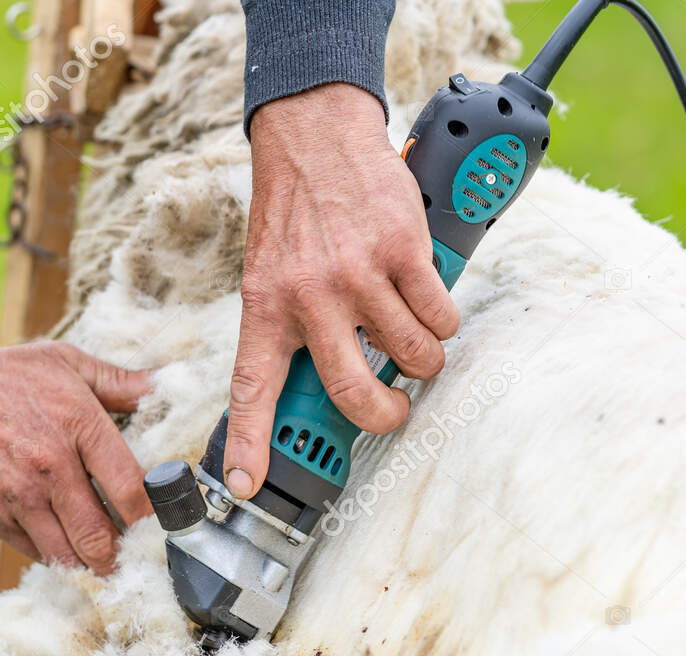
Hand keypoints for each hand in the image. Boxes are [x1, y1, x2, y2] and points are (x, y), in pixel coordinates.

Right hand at [0, 339, 153, 572]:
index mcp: (76, 427)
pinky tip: (65, 542)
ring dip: (90, 564)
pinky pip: (35, 553)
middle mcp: (49, 469)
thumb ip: (117, 381)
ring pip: (68, 557)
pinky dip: (55, 554)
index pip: (131, 490)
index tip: (161, 524)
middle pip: (101, 538)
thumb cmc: (3, 378)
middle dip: (123, 555)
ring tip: (104, 557)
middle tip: (134, 554)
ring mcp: (17, 499)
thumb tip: (161, 386)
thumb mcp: (64, 362)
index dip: (153, 517)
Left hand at [224, 82, 460, 498]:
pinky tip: (426, 299)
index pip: (251, 390)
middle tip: (394, 406)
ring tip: (412, 336)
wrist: (315, 138)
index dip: (249, 445)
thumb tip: (308, 394)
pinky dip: (443, 318)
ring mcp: (357, 275)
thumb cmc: (294, 216)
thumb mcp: (267, 276)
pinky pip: (439, 315)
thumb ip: (286, 331)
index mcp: (266, 310)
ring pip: (412, 356)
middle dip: (386, 414)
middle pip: (354, 394)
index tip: (242, 486)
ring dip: (423, 358)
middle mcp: (308, 298)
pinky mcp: (400, 251)